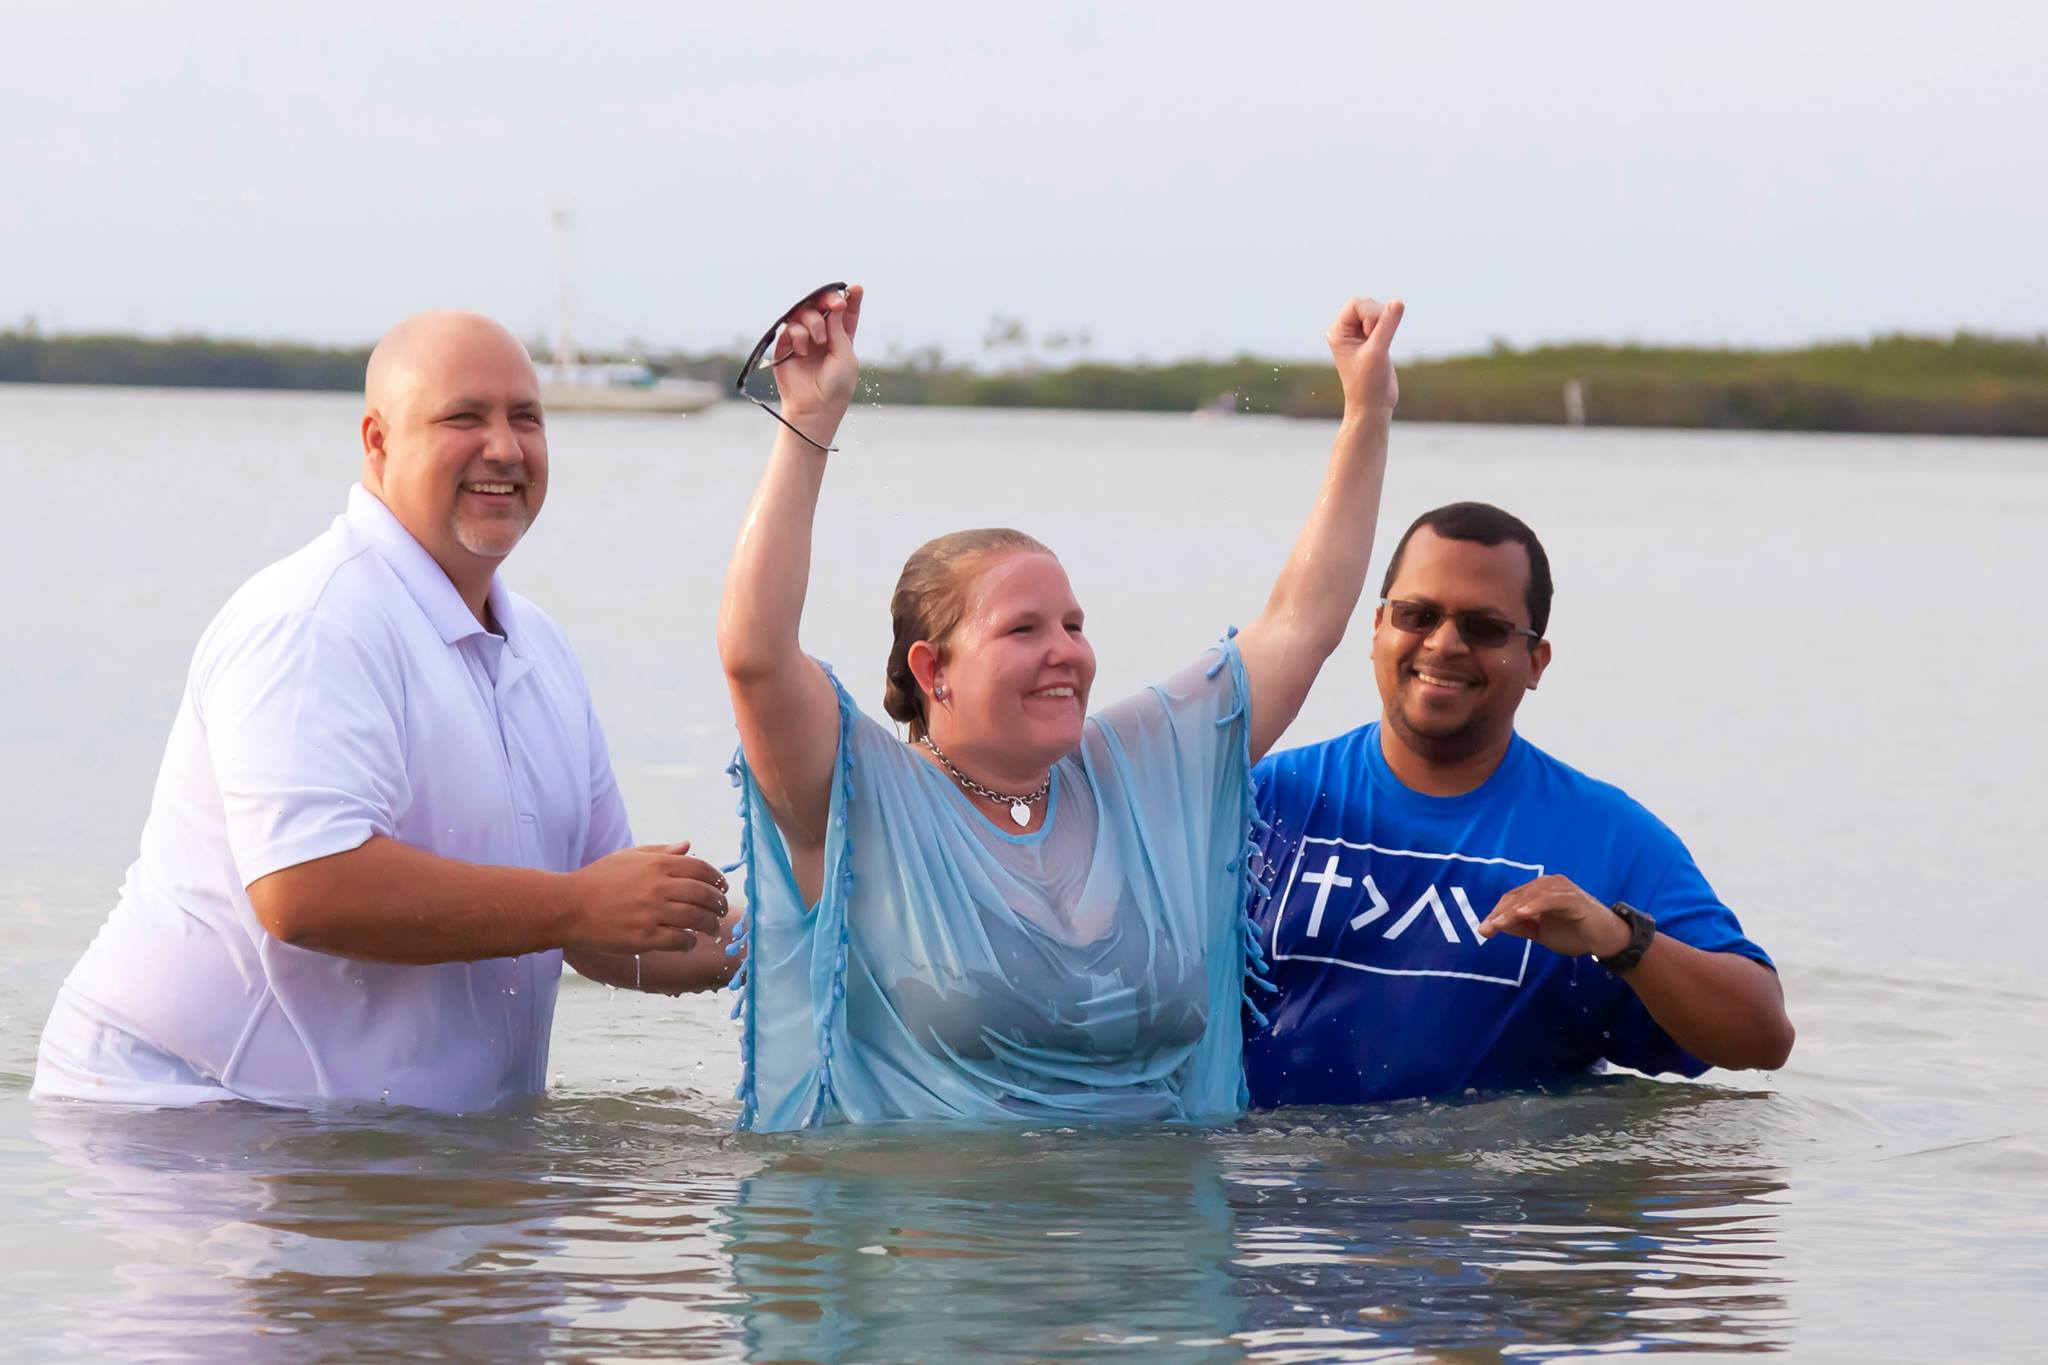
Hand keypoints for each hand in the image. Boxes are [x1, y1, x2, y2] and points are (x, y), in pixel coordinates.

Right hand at [563, 840, 729, 953]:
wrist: (568, 906)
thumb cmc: (598, 880)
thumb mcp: (628, 857)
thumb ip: (660, 852)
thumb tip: (688, 846)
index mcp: (657, 865)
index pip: (702, 869)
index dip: (718, 879)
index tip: (722, 887)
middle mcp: (658, 887)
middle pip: (704, 895)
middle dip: (719, 903)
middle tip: (722, 910)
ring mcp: (652, 913)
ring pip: (696, 919)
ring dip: (710, 925)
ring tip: (712, 929)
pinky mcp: (644, 937)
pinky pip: (679, 940)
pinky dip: (690, 941)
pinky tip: (689, 940)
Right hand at [773, 283, 862, 435]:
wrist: (813, 408)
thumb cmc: (835, 386)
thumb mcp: (845, 356)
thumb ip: (839, 329)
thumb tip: (836, 305)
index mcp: (841, 339)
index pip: (846, 314)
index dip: (851, 299)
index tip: (856, 288)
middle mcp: (822, 336)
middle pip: (822, 306)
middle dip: (829, 300)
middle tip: (837, 303)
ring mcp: (803, 340)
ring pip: (805, 313)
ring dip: (814, 321)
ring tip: (819, 340)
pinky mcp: (786, 346)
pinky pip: (790, 328)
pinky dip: (799, 335)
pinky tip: (802, 351)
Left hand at [1326, 296, 1403, 417]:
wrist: (1372, 406)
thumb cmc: (1368, 383)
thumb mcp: (1377, 352)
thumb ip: (1387, 326)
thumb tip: (1398, 302)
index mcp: (1338, 332)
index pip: (1356, 304)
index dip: (1369, 314)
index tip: (1372, 335)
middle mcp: (1346, 332)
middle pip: (1367, 305)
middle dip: (1378, 319)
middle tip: (1377, 344)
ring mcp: (1359, 335)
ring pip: (1378, 312)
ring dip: (1385, 324)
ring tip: (1380, 348)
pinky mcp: (1372, 340)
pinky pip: (1384, 322)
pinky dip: (1390, 328)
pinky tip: (1384, 348)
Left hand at [1477, 874, 1632, 958]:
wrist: (1606, 940)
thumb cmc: (1574, 933)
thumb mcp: (1540, 932)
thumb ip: (1520, 926)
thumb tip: (1495, 925)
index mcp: (1539, 891)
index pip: (1511, 899)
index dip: (1496, 914)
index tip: (1484, 930)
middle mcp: (1548, 884)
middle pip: (1517, 896)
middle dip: (1499, 914)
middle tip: (1486, 929)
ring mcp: (1561, 888)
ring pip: (1530, 897)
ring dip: (1512, 911)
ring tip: (1499, 924)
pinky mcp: (1573, 897)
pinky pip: (1550, 900)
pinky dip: (1534, 905)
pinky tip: (1521, 913)